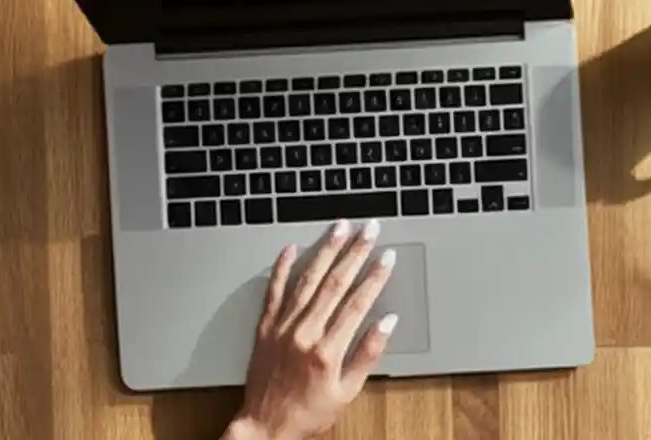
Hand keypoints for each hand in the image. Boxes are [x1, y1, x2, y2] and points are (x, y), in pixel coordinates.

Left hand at [224, 219, 397, 439]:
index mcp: (327, 351)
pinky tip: (290, 249)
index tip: (386, 257)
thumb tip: (386, 323)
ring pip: (306, 280)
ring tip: (339, 229)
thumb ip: (368, 354)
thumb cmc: (307, 414)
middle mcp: (303, 333)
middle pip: (334, 283)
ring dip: (325, 251)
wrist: (264, 428)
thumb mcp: (348, 392)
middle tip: (369, 230)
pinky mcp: (264, 328)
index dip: (375, 277)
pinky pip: (273, 291)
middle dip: (355, 252)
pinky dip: (281, 268)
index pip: (357, 303)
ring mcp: (281, 328)